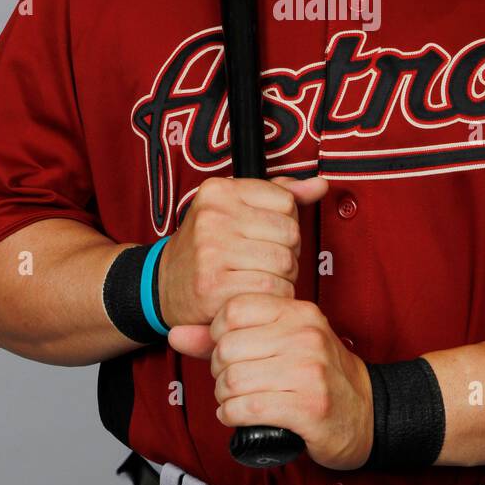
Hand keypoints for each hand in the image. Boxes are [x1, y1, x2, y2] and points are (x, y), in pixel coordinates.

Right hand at [156, 173, 328, 332]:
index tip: (265, 234)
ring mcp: (211, 252)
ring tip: (258, 277)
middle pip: (290, 234)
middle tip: (262, 261)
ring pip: (285, 264)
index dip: (284, 223)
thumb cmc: (208, 246)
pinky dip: (272, 298)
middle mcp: (213, 217)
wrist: (164, 285)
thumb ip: (280, 195)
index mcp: (219, 190)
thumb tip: (319, 185)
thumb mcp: (236, 209)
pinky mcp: (214, 287)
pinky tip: (253, 294)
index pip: (286, 202)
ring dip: (282, 278)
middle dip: (287, 253)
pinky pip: (272, 291)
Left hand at [170, 294, 374, 469]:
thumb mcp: (279, 343)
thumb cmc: (317, 376)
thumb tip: (175, 333)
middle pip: (227, 348)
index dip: (218, 336)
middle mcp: (305, 335)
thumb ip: (225, 337)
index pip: (233, 310)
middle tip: (234, 383)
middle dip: (219, 372)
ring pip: (233, 380)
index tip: (230, 353)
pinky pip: (247, 408)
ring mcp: (309, 370)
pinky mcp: (309, 407)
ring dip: (224, 398)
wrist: (368, 413)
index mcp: (297, 312)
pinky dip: (233, 417)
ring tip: (237, 402)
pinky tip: (240, 417)